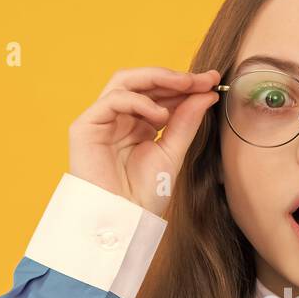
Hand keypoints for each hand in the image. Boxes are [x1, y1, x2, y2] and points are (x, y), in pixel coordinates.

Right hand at [68, 67, 220, 216]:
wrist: (123, 219)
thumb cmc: (144, 194)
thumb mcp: (173, 152)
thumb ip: (186, 122)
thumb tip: (207, 93)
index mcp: (139, 123)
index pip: (161, 93)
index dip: (186, 85)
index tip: (212, 81)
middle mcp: (120, 118)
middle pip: (143, 81)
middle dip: (175, 77)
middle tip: (202, 79)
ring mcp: (102, 120)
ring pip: (125, 81)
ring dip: (158, 80)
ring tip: (184, 88)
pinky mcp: (86, 126)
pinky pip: (113, 99)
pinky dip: (139, 101)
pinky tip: (160, 115)